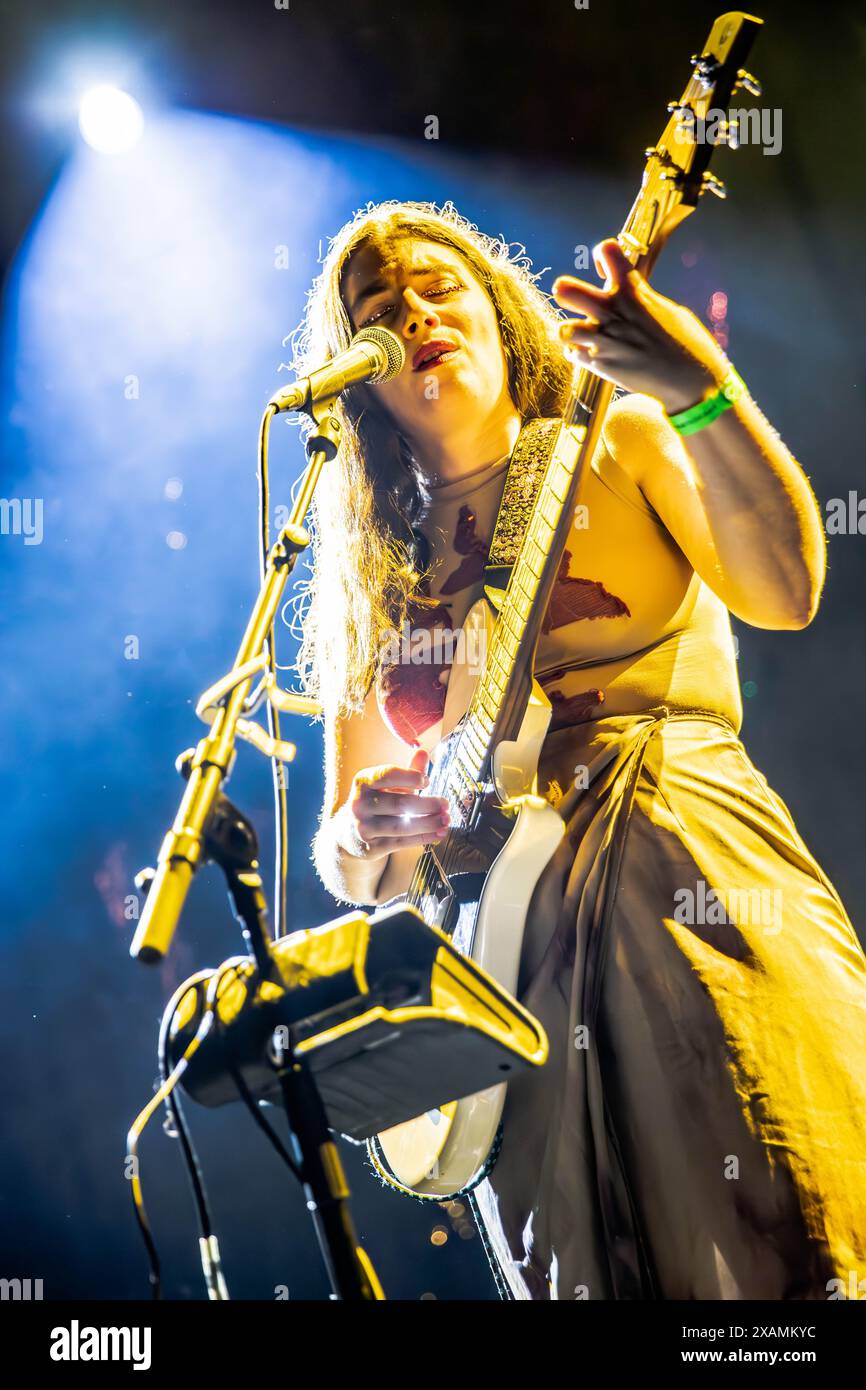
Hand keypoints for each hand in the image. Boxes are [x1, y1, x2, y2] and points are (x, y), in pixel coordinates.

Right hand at [341, 747, 449, 861]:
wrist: (349, 833)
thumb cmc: (376, 802)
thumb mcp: (387, 786)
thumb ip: (407, 772)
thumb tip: (423, 752)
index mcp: (363, 782)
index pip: (387, 775)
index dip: (410, 777)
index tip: (427, 781)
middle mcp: (360, 804)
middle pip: (399, 803)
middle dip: (427, 804)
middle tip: (445, 804)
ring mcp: (364, 827)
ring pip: (401, 826)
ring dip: (428, 823)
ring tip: (446, 820)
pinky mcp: (370, 847)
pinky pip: (402, 842)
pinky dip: (423, 838)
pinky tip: (438, 833)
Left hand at [552, 239, 729, 414]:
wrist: (690, 381)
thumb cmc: (686, 344)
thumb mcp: (666, 310)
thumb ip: (642, 299)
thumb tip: (632, 295)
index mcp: (634, 290)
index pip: (608, 250)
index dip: (602, 256)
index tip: (606, 271)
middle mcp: (614, 311)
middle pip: (567, 291)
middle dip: (565, 291)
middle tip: (570, 298)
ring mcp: (604, 340)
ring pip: (564, 329)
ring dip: (568, 330)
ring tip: (578, 334)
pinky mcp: (601, 365)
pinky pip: (573, 353)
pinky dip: (579, 353)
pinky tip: (591, 354)